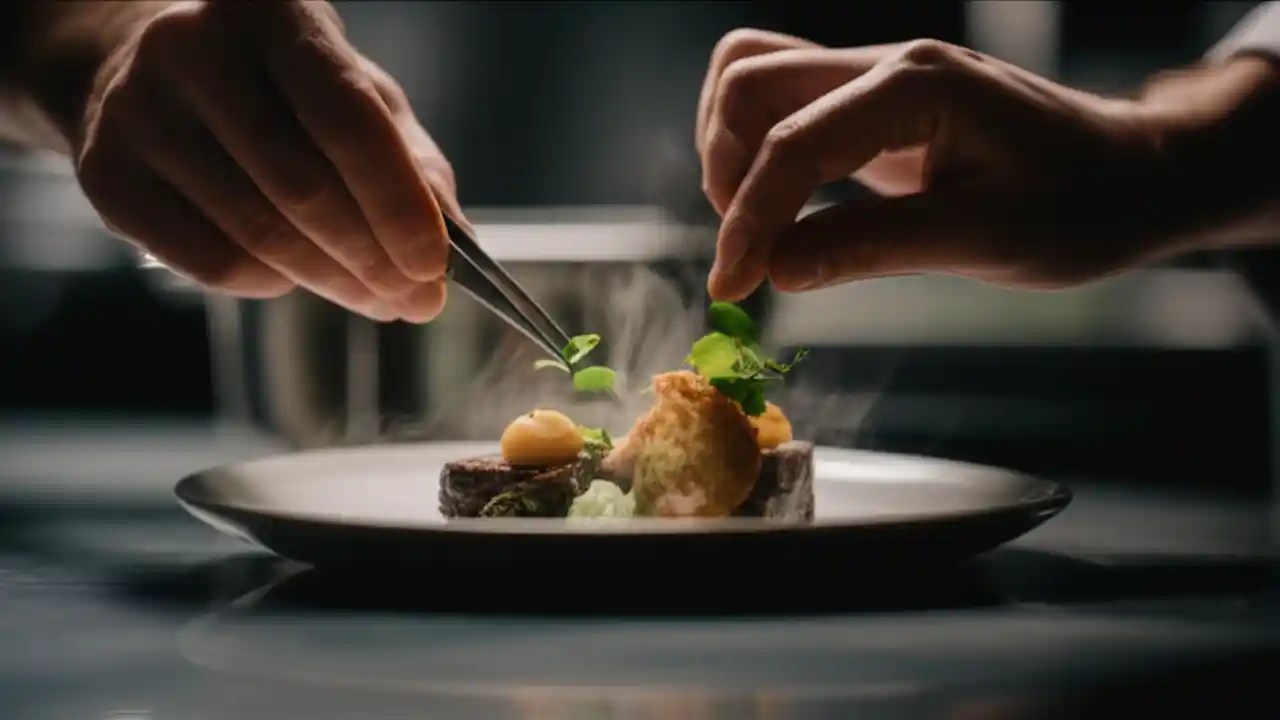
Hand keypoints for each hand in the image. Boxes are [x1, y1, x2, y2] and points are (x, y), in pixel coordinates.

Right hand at [69, 1, 456, 321]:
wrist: (136, 64)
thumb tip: (456, 245)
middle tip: (416, 301)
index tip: (435, 267)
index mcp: (272, 12)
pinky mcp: (106, 174)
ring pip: (259, 234)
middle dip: (373, 260)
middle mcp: (193, 49)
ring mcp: (138, 111)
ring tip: (376, 299)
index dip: (398, 205)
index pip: (348, 122)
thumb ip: (410, 161)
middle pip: (303, 189)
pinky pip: (210, 262)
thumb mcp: (356, 93)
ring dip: (333, 282)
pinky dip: (270, 284)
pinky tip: (296, 275)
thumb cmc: (276, 84)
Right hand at [696, 30, 1279, 300]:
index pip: (794, 144)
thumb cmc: (1077, 208)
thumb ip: (872, 247)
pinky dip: (756, 145)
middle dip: (726, 169)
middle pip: (751, 80)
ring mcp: (877, 73)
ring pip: (756, 75)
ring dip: (731, 147)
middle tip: (747, 251)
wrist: (1129, 175)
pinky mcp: (873, 100)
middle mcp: (887, 63)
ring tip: (755, 223)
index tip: (732, 287)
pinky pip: (784, 98)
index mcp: (917, 87)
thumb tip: (775, 269)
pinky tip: (778, 203)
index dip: (749, 220)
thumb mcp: (984, 239)